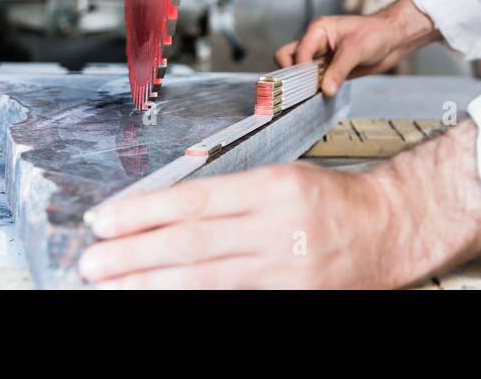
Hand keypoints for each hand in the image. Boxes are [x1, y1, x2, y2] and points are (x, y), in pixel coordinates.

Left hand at [79, 162, 404, 288]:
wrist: (388, 227)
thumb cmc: (334, 200)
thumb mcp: (282, 179)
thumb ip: (229, 196)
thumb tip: (163, 214)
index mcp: (273, 187)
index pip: (195, 200)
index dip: (144, 212)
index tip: (105, 219)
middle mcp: (278, 228)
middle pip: (192, 243)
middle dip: (134, 254)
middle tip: (92, 261)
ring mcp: (284, 268)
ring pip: (204, 278)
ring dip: (151, 283)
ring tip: (111, 284)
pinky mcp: (290, 298)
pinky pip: (231, 300)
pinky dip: (193, 302)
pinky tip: (160, 300)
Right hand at [274, 0, 439, 95]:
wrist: (393, 40)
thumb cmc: (376, 33)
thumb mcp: (356, 49)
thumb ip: (339, 70)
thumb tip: (325, 89)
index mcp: (318, 30)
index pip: (298, 52)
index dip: (300, 69)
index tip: (307, 84)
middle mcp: (316, 42)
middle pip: (288, 58)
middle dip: (293, 74)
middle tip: (304, 89)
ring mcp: (322, 56)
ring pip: (299, 71)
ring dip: (304, 83)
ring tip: (313, 93)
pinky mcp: (329, 69)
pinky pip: (313, 80)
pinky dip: (314, 89)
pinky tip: (322, 95)